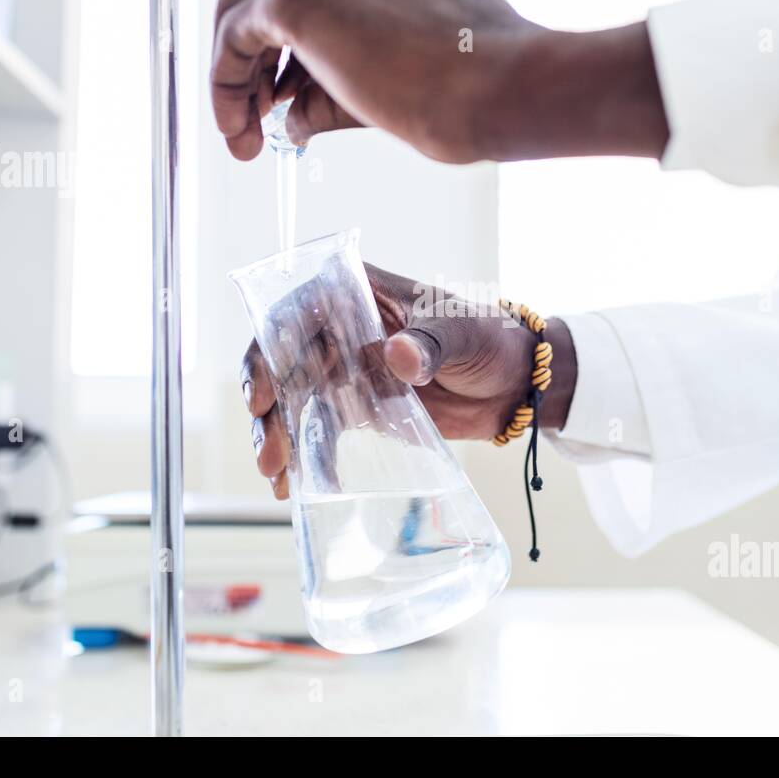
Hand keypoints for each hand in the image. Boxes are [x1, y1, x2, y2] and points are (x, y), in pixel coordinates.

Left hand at [212, 0, 667, 163]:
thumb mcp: (404, 67)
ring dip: (237, 73)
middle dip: (261, 54)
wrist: (500, 84)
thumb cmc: (480, 84)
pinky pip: (232, 35)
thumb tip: (292, 117)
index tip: (290, 92)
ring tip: (246, 133)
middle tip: (263, 113)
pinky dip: (226, 83)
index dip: (294, 40)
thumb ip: (341, 81)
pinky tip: (240, 129)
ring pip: (244, 4)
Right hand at [240, 264, 574, 498]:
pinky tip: (294, 485)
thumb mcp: (463, 334)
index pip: (296, 310)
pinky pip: (320, 428)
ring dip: (277, 434)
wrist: (515, 384)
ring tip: (274, 473)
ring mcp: (345, 368)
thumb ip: (430, 343)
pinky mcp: (357, 406)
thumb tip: (398, 355)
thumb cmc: (491, 338)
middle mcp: (341, 327)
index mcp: (359, 292)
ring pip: (293, 396)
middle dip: (267, 404)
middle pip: (282, 358)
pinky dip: (305, 454)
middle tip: (268, 448)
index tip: (263, 391)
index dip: (270, 348)